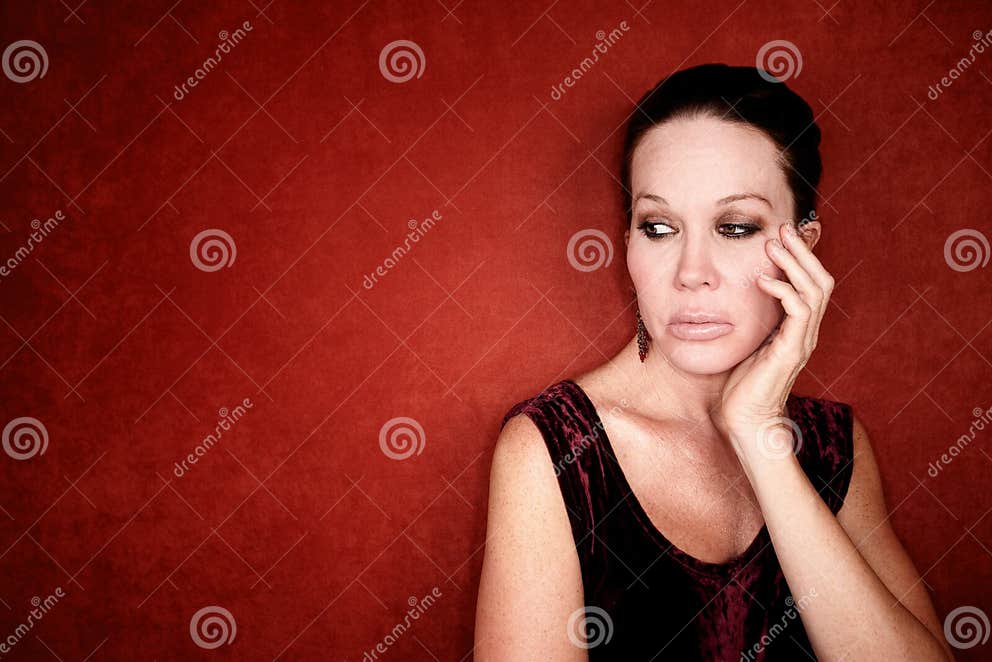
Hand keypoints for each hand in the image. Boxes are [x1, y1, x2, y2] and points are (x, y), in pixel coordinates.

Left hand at [714, 221, 835, 462]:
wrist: (746, 421)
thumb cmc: (742, 386)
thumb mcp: (748, 343)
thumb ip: (753, 320)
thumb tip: (737, 295)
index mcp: (798, 329)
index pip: (811, 284)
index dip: (801, 258)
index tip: (781, 236)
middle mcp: (806, 332)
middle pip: (821, 281)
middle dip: (802, 252)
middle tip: (783, 229)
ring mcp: (802, 341)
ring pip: (815, 291)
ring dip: (794, 264)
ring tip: (773, 245)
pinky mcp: (791, 351)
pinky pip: (799, 312)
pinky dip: (783, 290)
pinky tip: (763, 280)